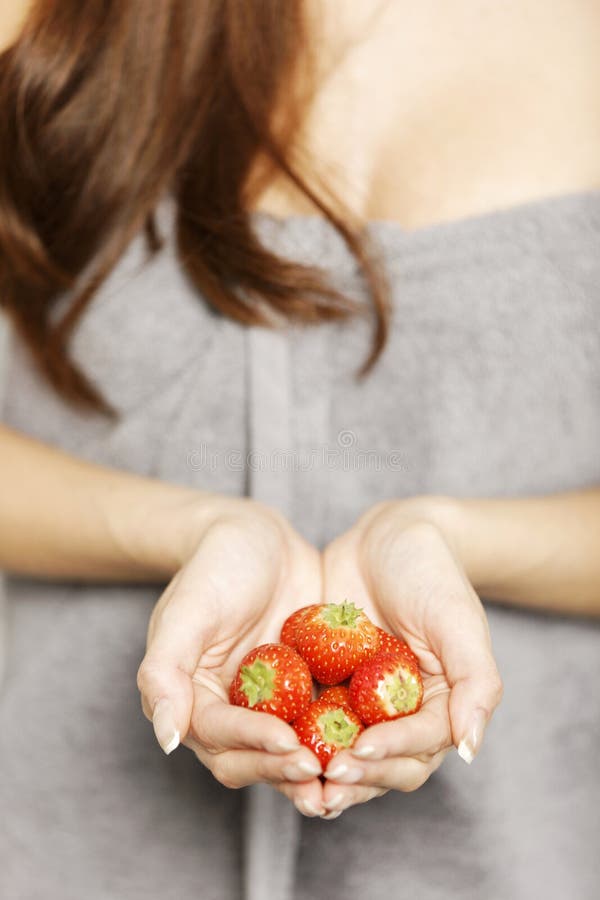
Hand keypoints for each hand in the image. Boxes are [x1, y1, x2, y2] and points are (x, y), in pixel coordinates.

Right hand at [136, 497, 327, 812]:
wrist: (259, 537)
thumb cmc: (215, 566)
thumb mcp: (187, 610)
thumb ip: (164, 672)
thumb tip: (166, 739)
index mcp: (192, 699)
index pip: (219, 736)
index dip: (252, 743)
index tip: (288, 744)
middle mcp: (228, 712)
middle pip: (251, 759)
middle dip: (283, 768)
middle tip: (322, 769)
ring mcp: (268, 706)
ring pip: (287, 752)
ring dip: (313, 768)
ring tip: (347, 772)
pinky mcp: (303, 694)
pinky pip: (320, 723)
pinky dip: (339, 737)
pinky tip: (372, 740)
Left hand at [317, 498, 502, 816]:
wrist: (387, 536)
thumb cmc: (432, 572)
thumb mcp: (458, 620)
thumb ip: (475, 682)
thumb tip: (472, 749)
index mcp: (439, 707)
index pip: (419, 745)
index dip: (392, 753)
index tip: (362, 751)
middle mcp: (400, 715)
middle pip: (382, 765)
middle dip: (356, 776)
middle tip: (324, 776)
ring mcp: (359, 704)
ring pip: (344, 753)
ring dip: (323, 772)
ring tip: (295, 777)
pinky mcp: (325, 686)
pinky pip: (309, 719)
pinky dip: (294, 736)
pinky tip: (270, 740)